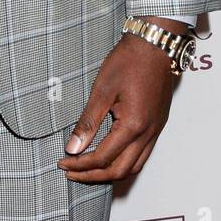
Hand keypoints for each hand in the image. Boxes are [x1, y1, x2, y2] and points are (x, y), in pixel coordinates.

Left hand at [56, 17, 190, 182]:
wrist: (155, 45)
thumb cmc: (129, 62)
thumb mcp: (102, 90)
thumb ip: (88, 122)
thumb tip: (73, 147)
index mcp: (133, 125)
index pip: (103, 158)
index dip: (80, 164)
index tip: (63, 162)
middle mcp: (148, 133)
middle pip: (119, 170)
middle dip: (92, 175)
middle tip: (70, 171)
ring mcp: (155, 131)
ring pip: (133, 167)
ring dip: (109, 173)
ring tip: (86, 169)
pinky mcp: (157, 126)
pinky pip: (142, 156)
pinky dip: (124, 163)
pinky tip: (109, 158)